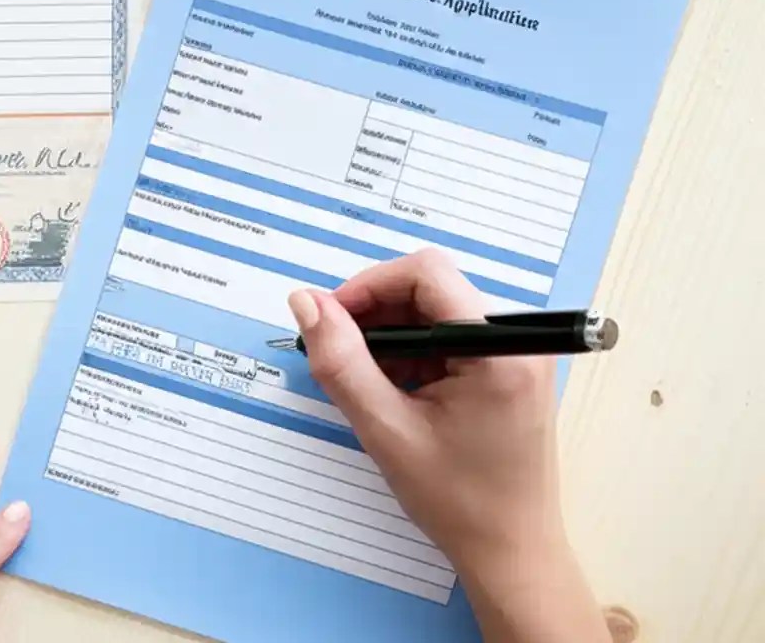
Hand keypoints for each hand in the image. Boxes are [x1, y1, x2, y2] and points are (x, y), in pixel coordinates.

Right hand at [288, 250, 607, 642]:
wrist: (511, 552)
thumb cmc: (458, 500)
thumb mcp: (386, 429)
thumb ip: (341, 362)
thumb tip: (307, 303)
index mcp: (498, 348)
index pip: (426, 273)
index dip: (369, 286)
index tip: (331, 321)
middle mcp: (518, 340)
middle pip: (432, 288)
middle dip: (377, 313)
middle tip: (340, 354)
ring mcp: (519, 354)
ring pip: (438, 311)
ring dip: (393, 336)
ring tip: (368, 383)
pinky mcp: (510, 369)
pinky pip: (452, 336)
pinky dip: (414, 354)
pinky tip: (395, 391)